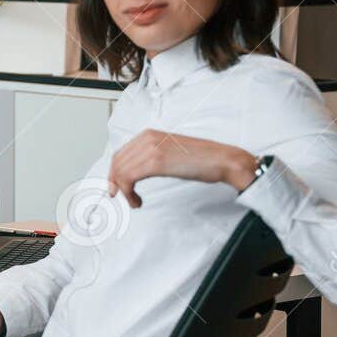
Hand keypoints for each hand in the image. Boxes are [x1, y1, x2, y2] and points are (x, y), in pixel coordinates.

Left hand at [106, 129, 256, 208]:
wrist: (223, 160)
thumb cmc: (202, 159)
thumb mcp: (170, 152)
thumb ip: (152, 155)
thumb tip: (138, 169)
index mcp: (149, 134)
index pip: (120, 153)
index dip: (114, 172)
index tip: (116, 187)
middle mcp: (147, 138)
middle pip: (117, 162)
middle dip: (115, 182)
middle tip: (122, 197)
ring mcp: (150, 149)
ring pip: (121, 172)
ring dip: (124, 192)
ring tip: (135, 202)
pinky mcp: (155, 162)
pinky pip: (129, 179)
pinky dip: (129, 193)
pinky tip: (138, 201)